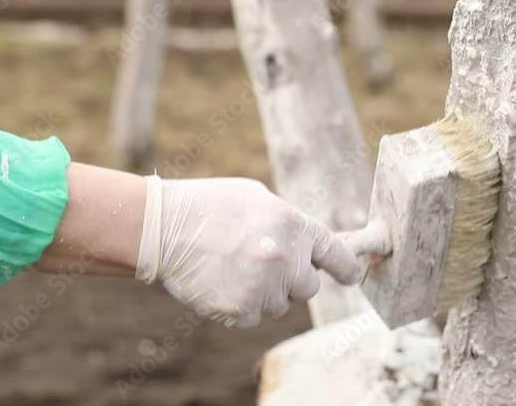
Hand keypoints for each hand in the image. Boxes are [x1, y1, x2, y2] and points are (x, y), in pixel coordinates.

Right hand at [137, 176, 360, 327]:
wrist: (163, 227)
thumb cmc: (210, 206)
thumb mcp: (259, 199)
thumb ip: (290, 224)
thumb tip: (313, 245)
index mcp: (294, 225)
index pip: (337, 255)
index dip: (347, 269)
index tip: (352, 276)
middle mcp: (287, 258)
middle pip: (308, 287)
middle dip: (290, 279)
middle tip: (260, 262)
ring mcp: (265, 286)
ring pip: (279, 304)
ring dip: (263, 293)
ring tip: (232, 267)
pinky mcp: (242, 309)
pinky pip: (254, 316)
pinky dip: (240, 306)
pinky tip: (221, 282)